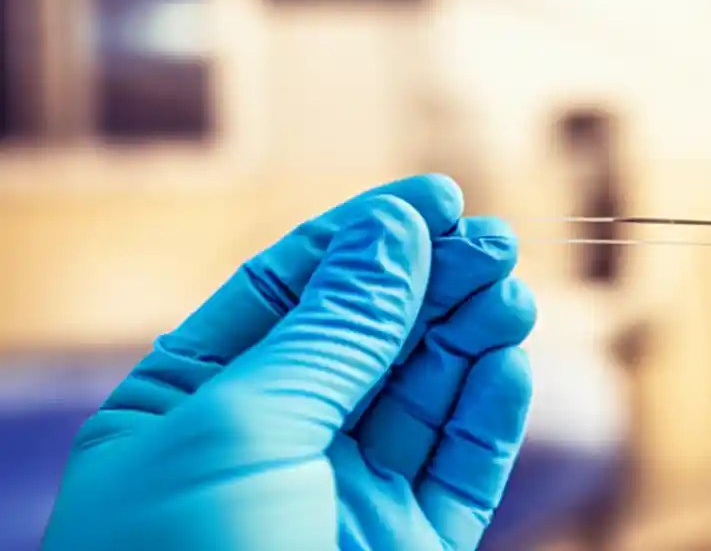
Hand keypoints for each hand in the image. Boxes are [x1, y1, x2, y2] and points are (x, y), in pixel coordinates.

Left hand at [43, 176, 536, 550]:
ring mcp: (346, 499)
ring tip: (510, 289)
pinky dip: (492, 413)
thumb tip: (391, 235)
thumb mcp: (242, 428)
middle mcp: (276, 445)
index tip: (436, 197)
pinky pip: (461, 467)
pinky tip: (512, 362)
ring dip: (471, 335)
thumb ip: (331, 330)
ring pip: (426, 395)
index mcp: (197, 405)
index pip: (291, 292)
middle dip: (433, 281)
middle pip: (372, 337)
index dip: (366, 237)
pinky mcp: (411, 548)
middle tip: (495, 240)